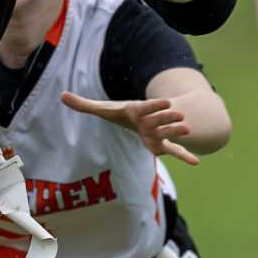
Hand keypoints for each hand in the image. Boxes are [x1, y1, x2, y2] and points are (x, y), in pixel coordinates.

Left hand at [59, 91, 199, 165]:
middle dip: (169, 117)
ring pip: (169, 133)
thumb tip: (61, 96)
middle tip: (180, 114)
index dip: (154, 105)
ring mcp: (158, 133)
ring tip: (189, 130)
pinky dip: (185, 156)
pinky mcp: (162, 145)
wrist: (143, 116)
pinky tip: (196, 162)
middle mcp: (150, 122)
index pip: (146, 107)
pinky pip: (175, 151)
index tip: (164, 101)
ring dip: (178, 132)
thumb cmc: (122, 114)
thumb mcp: (103, 109)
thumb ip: (83, 104)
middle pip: (160, 119)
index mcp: (137, 112)